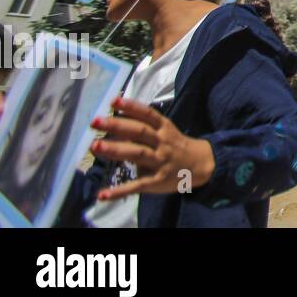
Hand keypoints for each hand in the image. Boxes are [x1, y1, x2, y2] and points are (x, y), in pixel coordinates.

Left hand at [91, 98, 215, 199]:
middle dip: (117, 126)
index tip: (113, 101)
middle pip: (139, 132)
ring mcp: (161, 162)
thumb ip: (143, 128)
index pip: (148, 114)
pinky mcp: (158, 181)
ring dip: (116, 150)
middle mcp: (163, 142)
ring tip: (95, 147)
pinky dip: (120, 191)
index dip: (131, 107)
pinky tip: (102, 194)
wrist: (201, 165)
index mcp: (164, 128)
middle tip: (95, 122)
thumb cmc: (176, 145)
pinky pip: (138, 186)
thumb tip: (115, 121)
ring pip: (138, 154)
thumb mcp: (165, 131)